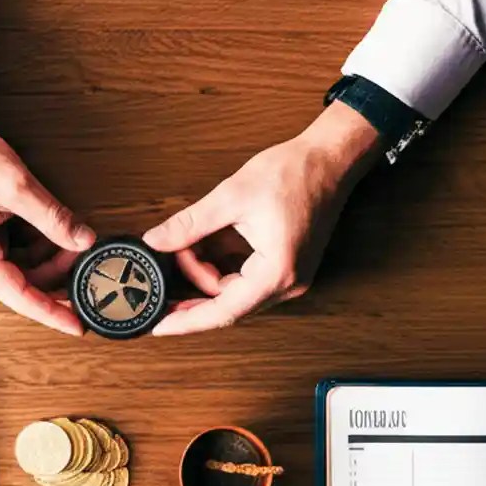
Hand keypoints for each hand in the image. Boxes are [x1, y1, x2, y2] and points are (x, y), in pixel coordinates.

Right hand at [0, 91, 92, 335]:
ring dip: (49, 256)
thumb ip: (52, 218)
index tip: (79, 325)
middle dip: (57, 274)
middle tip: (88, 264)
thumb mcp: (14, 186)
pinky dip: (37, 243)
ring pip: (21, 267)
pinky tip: (55, 230)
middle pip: (22, 283)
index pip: (18, 296)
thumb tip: (83, 240)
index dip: (52, 312)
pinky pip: (14, 250)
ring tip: (74, 239)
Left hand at [143, 102, 381, 335]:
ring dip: (207, 273)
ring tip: (187, 246)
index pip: (223, 312)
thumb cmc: (294, 173)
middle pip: (228, 303)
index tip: (161, 325)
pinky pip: (247, 280)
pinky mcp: (287, 267)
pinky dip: (223, 267)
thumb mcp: (230, 197)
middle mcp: (288, 284)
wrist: (330, 159)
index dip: (187, 321)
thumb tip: (156, 241)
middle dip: (194, 285)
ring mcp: (291, 278)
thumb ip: (189, 225)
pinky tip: (206, 247)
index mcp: (276, 273)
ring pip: (235, 291)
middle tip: (167, 269)